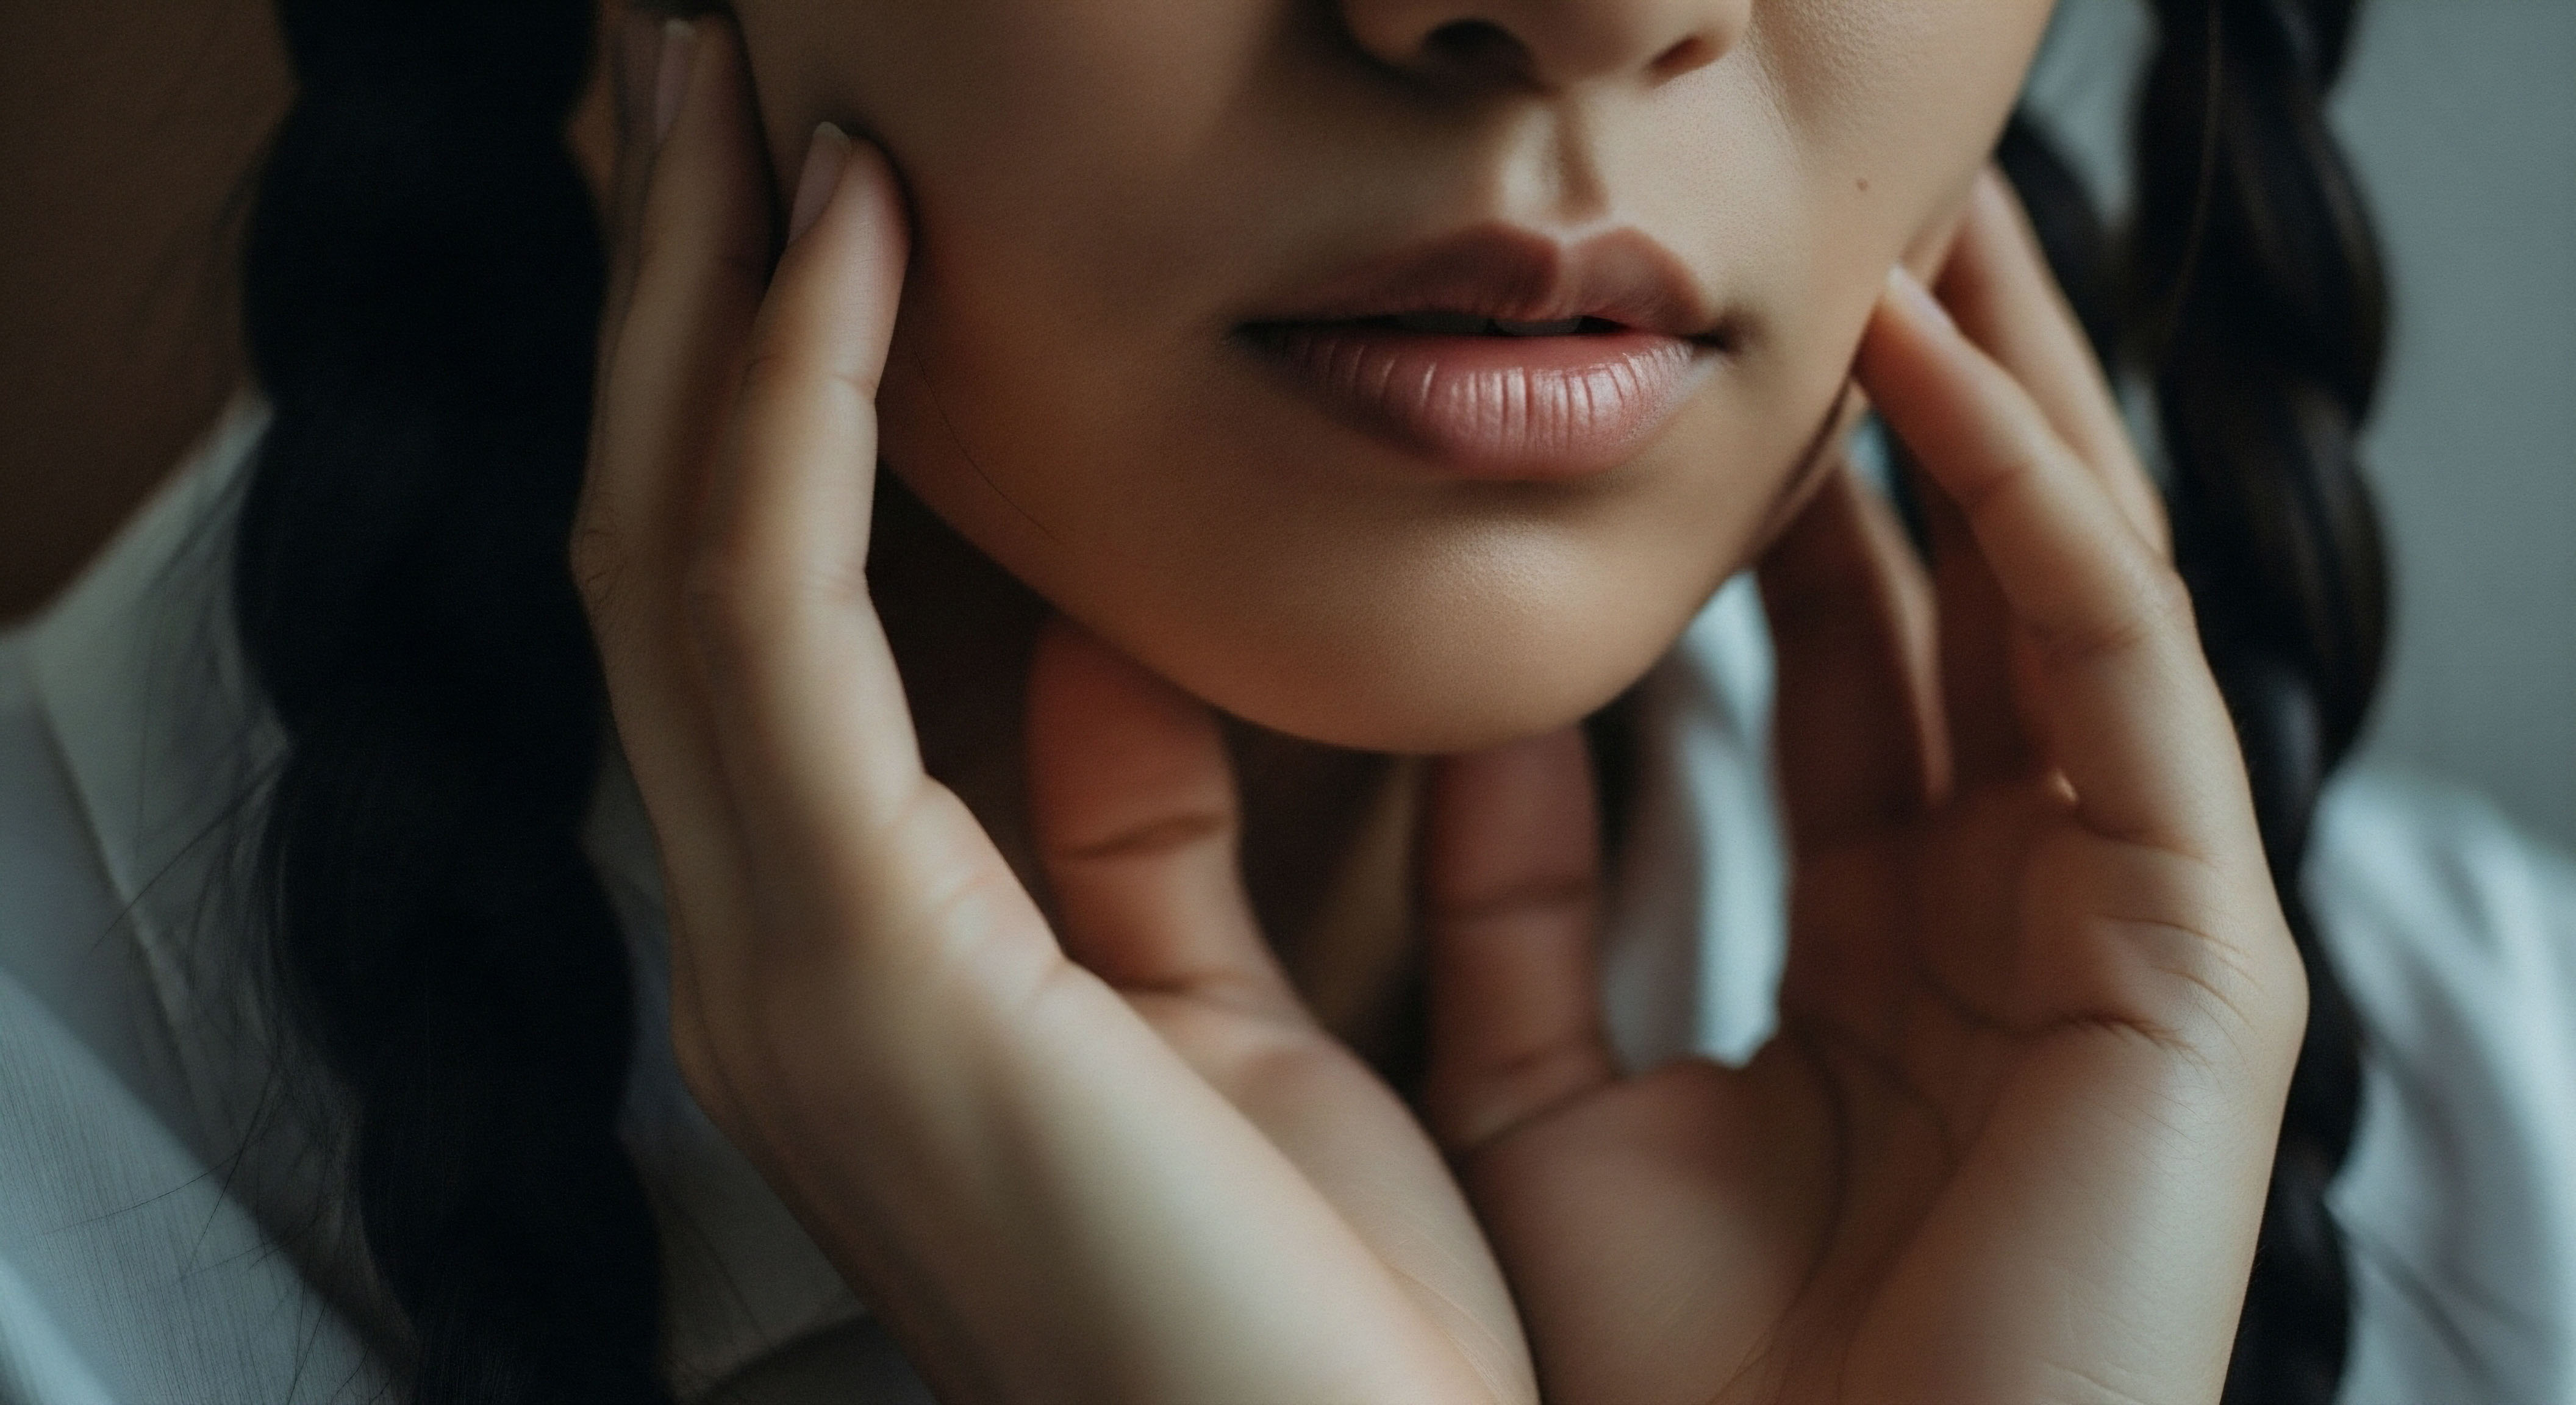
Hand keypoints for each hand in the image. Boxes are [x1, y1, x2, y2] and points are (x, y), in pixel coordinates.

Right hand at [574, 20, 1533, 1404]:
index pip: (750, 610)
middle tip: (697, 69)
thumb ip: (1133, 828)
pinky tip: (839, 244)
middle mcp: (772, 954)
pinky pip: (774, 632)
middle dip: (675, 299)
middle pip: (671, 547)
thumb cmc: (1319, 1307)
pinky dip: (788, 419)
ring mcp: (785, 974)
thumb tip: (1097, 637)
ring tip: (731, 84)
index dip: (746, 386)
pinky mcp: (858, 987)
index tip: (802, 189)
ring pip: (676, 553)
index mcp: (860, 957)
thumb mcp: (1219, 1016)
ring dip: (697, 300)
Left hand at [1418, 173, 2305, 1404]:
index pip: (1857, 666)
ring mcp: (2116, 930)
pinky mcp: (2190, 959)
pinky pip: (2112, 675)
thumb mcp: (1525, 1093)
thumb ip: (1499, 895)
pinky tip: (1925, 361)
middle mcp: (2015, 916)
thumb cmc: (1636, 1391)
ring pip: (2070, 592)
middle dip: (1927, 407)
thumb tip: (1446, 705)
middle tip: (1849, 225)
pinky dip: (2025, 499)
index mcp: (1885, 947)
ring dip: (1997, 390)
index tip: (1703, 363)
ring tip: (1916, 211)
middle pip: (1983, 599)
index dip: (1792, 501)